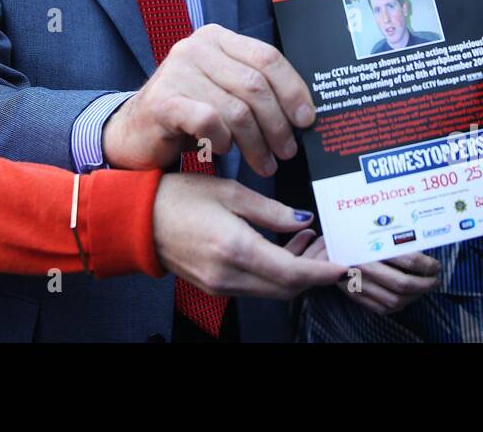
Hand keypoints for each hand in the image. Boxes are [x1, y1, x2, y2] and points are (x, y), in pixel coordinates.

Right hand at [104, 24, 315, 176]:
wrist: (134, 134)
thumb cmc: (188, 115)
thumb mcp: (223, 91)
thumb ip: (255, 88)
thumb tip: (304, 111)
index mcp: (217, 38)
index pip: (267, 57)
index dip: (293, 89)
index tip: (306, 119)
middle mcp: (195, 48)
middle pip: (256, 85)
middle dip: (278, 124)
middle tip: (287, 151)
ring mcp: (176, 71)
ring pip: (237, 109)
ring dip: (257, 143)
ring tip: (264, 162)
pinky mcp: (162, 100)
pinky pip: (210, 121)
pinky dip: (224, 140)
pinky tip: (224, 150)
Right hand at [151, 174, 347, 298]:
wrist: (139, 219)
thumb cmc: (179, 198)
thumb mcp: (230, 192)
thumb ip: (270, 210)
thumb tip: (303, 221)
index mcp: (234, 248)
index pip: (291, 273)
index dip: (322, 271)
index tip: (344, 264)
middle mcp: (229, 274)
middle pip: (287, 288)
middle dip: (315, 272)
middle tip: (332, 246)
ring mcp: (221, 284)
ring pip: (273, 290)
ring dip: (297, 272)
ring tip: (312, 242)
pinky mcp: (216, 285)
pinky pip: (256, 287)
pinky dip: (277, 273)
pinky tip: (286, 248)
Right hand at [301, 235, 441, 313]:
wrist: (320, 242)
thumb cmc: (349, 229)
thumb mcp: (372, 224)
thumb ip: (395, 233)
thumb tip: (424, 241)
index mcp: (370, 244)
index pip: (410, 260)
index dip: (429, 265)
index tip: (436, 265)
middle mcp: (362, 266)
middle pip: (404, 284)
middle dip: (426, 284)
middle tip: (435, 280)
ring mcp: (357, 283)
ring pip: (395, 300)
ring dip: (415, 297)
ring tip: (424, 289)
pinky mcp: (353, 294)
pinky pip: (381, 308)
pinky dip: (398, 306)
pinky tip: (406, 298)